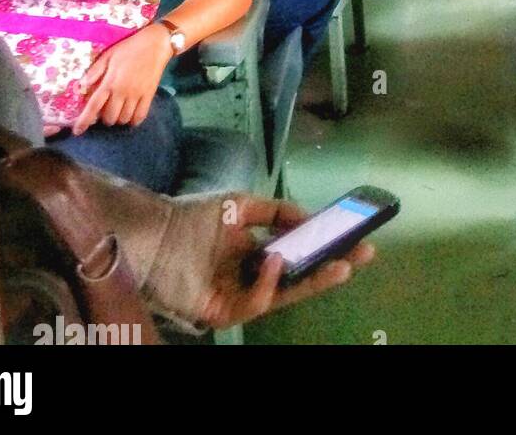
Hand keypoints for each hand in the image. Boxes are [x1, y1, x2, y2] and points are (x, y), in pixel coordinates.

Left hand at [72, 25, 174, 133]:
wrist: (155, 44)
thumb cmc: (129, 48)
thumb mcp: (109, 55)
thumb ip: (95, 71)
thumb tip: (82, 86)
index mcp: (110, 81)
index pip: (94, 106)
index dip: (84, 121)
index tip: (77, 132)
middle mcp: (122, 91)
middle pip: (109, 117)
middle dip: (104, 118)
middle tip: (106, 110)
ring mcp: (137, 94)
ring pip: (124, 119)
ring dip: (118, 119)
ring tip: (118, 111)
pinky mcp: (149, 95)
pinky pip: (140, 116)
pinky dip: (133, 120)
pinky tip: (131, 114)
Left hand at [198, 195, 374, 328]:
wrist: (153, 235)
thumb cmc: (192, 217)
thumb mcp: (241, 204)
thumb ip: (276, 210)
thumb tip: (311, 216)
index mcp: (257, 252)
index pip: (299, 254)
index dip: (325, 247)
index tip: (355, 236)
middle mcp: (252, 276)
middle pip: (300, 277)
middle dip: (332, 267)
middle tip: (362, 255)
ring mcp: (239, 295)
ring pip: (285, 294)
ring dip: (312, 280)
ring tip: (336, 263)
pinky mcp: (224, 312)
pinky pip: (256, 303)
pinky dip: (269, 284)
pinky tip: (275, 262)